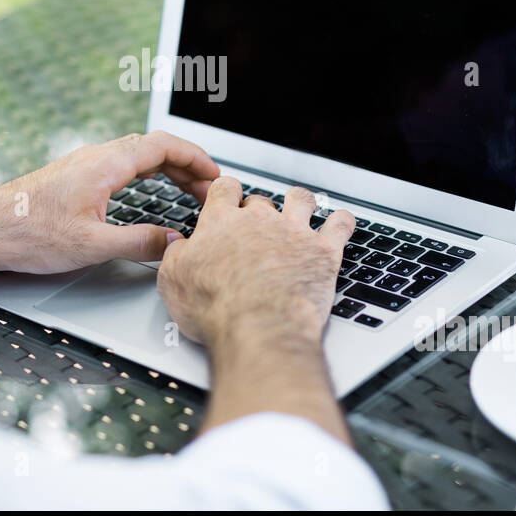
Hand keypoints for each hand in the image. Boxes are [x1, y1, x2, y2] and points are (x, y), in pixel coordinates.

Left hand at [0, 130, 218, 274]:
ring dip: (167, 169)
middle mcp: (95, 156)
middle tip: (208, 191)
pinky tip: (149, 188)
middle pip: (154, 147)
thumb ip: (138, 244)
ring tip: (187, 192)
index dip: (195, 158)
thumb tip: (173, 244)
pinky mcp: (74, 174)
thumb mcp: (91, 246)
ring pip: (138, 154)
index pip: (163, 146)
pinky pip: (122, 162)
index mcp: (104, 165)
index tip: (215, 175)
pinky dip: (147, 172)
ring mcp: (84, 163)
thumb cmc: (28, 234)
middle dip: (187, 166)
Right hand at [155, 177, 355, 347]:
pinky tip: (340, 223)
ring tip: (300, 208)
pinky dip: (342, 221)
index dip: (226, 192)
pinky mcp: (323, 251)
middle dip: (260, 208)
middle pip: (261, 200)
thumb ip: (174, 254)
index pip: (225, 189)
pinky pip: (340, 224)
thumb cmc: (216, 308)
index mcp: (221, 222)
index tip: (227, 198)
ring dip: (300, 202)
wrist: (258, 327)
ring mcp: (294, 232)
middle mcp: (259, 220)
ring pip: (301, 200)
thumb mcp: (173, 281)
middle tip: (258, 223)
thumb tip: (174, 243)